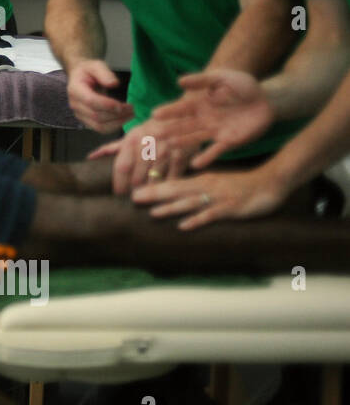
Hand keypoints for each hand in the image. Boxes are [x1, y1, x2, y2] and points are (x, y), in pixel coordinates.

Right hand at [66, 59, 134, 132]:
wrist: (80, 77)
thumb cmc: (88, 71)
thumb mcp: (96, 65)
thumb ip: (104, 73)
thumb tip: (114, 84)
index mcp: (75, 90)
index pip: (91, 101)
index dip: (108, 105)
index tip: (124, 105)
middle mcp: (75, 105)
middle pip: (96, 116)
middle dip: (117, 114)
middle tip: (132, 109)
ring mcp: (80, 115)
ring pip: (99, 126)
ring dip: (117, 123)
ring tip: (131, 115)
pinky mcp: (86, 121)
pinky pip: (100, 129)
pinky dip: (114, 127)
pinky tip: (124, 119)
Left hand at [88, 119, 199, 195]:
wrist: (182, 116)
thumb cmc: (153, 129)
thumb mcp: (133, 134)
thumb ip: (113, 147)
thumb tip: (91, 157)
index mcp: (132, 138)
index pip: (121, 166)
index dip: (119, 183)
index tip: (118, 194)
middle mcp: (147, 143)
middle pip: (137, 176)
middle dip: (134, 190)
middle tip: (134, 198)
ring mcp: (165, 148)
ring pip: (154, 179)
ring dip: (150, 190)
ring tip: (148, 198)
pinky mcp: (181, 154)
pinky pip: (172, 177)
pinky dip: (168, 185)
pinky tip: (165, 190)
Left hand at [131, 168, 288, 229]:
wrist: (270, 183)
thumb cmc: (241, 185)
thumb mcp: (216, 183)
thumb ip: (198, 187)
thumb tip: (177, 193)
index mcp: (202, 179)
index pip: (174, 182)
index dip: (154, 186)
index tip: (134, 190)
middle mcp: (207, 186)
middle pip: (176, 190)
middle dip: (154, 194)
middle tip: (133, 198)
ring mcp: (218, 197)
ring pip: (189, 202)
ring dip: (170, 207)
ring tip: (151, 212)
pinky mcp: (230, 208)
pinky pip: (210, 215)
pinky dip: (196, 220)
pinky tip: (183, 226)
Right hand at [150, 69, 275, 169]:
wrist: (267, 100)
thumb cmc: (243, 85)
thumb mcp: (223, 77)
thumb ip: (202, 80)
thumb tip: (179, 81)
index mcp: (200, 104)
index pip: (181, 108)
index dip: (169, 111)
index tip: (155, 114)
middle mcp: (203, 119)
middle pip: (184, 126)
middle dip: (169, 130)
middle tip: (155, 134)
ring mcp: (215, 132)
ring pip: (195, 138)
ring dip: (182, 143)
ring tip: (169, 147)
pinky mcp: (229, 142)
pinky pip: (215, 151)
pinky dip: (206, 157)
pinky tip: (195, 164)